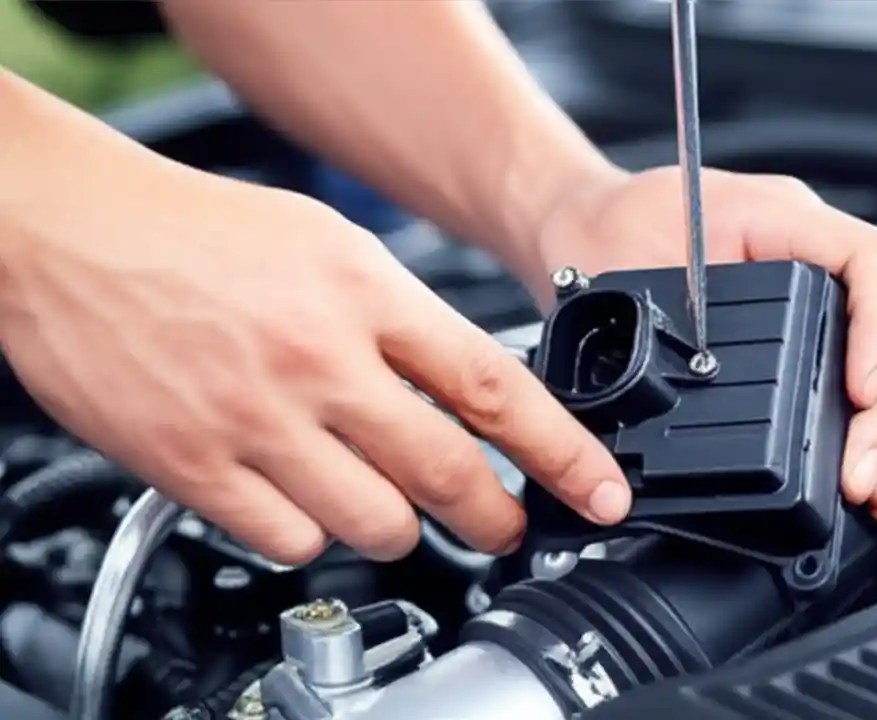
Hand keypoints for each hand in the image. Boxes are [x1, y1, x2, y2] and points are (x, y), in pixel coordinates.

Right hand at [0, 158, 631, 564]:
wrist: (69, 231)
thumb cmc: (199, 234)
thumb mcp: (331, 248)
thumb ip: (404, 323)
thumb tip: (471, 393)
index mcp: (365, 293)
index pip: (494, 387)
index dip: (564, 453)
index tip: (600, 491)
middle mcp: (319, 360)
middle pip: (448, 474)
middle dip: (496, 519)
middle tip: (507, 529)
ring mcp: (256, 420)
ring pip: (374, 524)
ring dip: (398, 530)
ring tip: (387, 506)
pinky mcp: (193, 466)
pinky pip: (288, 540)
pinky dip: (308, 535)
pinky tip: (299, 501)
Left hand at [534, 167, 876, 524]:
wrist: (591, 222)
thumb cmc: (611, 228)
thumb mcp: (628, 259)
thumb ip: (664, 310)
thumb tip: (693, 385)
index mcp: (786, 219)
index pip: (873, 262)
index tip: (860, 391)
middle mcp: (821, 258)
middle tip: (861, 474)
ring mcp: (830, 298)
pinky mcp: (822, 337)